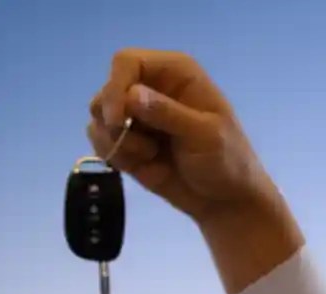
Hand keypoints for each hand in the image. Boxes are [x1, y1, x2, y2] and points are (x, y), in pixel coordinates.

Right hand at [87, 48, 302, 293]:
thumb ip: (169, 114)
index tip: (118, 119)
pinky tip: (144, 165)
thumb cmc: (227, 161)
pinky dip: (115, 154)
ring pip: (98, 116)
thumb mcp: (206, 135)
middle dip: (115, 120)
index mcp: (175, 73)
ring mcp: (136, 114)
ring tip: (150, 156)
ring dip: (118, 141)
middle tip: (143, 147)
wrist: (225, 200)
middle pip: (107, 89)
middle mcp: (151, 86)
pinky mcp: (127, 140)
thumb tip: (132, 95)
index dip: (116, 86)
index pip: (126, 61)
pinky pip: (99, 139)